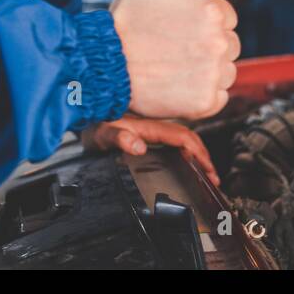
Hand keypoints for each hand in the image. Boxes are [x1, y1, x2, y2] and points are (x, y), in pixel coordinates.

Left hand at [82, 117, 220, 186]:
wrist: (80, 114)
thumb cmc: (91, 124)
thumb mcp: (102, 133)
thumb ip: (118, 138)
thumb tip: (138, 146)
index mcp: (149, 126)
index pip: (183, 137)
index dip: (199, 153)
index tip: (208, 171)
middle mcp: (154, 126)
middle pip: (188, 137)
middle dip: (205, 157)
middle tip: (213, 179)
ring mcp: (151, 129)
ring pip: (182, 139)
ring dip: (197, 154)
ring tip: (207, 173)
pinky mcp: (146, 134)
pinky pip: (173, 141)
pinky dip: (186, 152)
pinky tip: (187, 162)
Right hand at [110, 0, 239, 119]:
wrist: (101, 65)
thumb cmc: (124, 19)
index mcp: (211, 12)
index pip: (225, 15)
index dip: (199, 18)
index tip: (174, 25)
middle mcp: (218, 44)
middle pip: (229, 43)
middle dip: (205, 43)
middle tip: (171, 45)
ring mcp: (213, 75)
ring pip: (226, 70)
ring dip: (205, 68)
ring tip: (172, 63)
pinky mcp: (206, 103)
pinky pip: (219, 95)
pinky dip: (202, 92)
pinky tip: (176, 82)